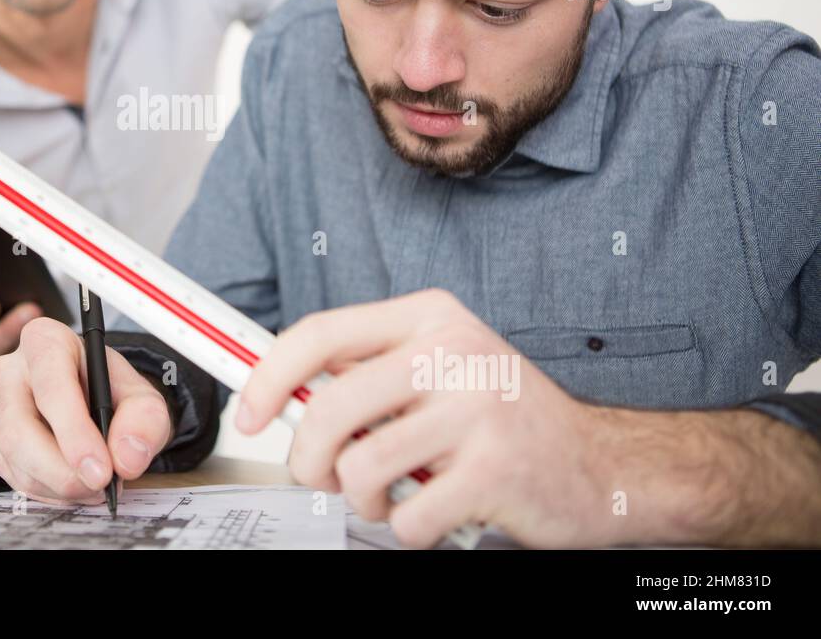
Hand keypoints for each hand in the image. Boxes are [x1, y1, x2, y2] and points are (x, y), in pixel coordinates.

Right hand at [0, 316, 172, 505]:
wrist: (96, 401)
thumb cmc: (110, 389)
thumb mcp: (141, 397)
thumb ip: (145, 419)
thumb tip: (127, 456)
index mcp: (44, 341)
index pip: (51, 387)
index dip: (75, 432)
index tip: (100, 468)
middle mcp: (10, 371)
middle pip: (19, 429)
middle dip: (62, 470)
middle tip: (98, 486)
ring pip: (14, 458)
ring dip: (59, 485)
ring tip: (96, 485)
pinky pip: (15, 478)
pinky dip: (50, 492)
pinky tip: (76, 484)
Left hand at [236, 288, 613, 547]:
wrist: (597, 466)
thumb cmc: (502, 419)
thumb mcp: (438, 369)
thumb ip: (369, 374)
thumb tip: (282, 395)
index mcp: (430, 317)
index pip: (321, 333)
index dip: (269, 376)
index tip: (249, 412)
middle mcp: (454, 351)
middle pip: (330, 408)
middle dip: (308, 457)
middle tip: (320, 474)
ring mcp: (477, 408)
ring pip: (360, 467)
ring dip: (362, 498)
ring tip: (390, 493)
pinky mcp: (495, 469)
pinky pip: (407, 516)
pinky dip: (408, 528)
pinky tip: (434, 511)